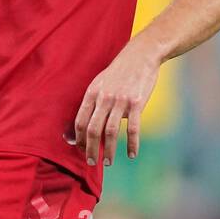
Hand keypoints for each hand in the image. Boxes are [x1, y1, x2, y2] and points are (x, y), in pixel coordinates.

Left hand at [72, 38, 161, 166]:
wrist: (140, 56)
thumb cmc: (118, 73)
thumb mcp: (99, 83)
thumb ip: (92, 103)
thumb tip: (82, 125)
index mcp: (92, 93)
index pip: (80, 121)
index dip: (79, 139)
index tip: (81, 150)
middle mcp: (104, 98)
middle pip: (93, 130)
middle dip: (90, 149)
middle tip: (91, 162)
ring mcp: (120, 101)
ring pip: (111, 132)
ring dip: (109, 151)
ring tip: (108, 162)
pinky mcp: (137, 103)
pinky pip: (132, 128)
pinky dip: (132, 144)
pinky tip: (132, 154)